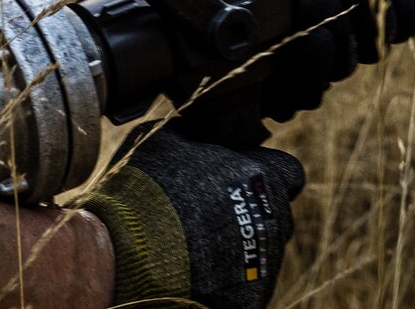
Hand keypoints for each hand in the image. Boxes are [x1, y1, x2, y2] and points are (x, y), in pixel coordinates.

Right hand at [77, 126, 305, 308]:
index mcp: (261, 176)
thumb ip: (195, 131)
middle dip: (251, 209)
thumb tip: (197, 124)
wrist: (126, 256)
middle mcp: (272, 220)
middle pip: (274, 212)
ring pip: (263, 249)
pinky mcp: (249, 297)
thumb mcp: (165, 138)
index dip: (266, 171)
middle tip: (211, 210)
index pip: (288, 171)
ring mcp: (264, 263)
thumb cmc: (146, 192)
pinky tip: (196, 269)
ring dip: (239, 242)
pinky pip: (246, 282)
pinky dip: (227, 275)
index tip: (242, 175)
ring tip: (197, 242)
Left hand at [163, 0, 414, 132]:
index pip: (380, 14)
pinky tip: (288, 59)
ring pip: (336, 74)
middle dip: (374, 24)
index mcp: (322, 2)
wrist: (148, 3)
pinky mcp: (260, 104)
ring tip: (314, 15)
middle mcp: (312, 41)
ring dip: (337, 47)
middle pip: (368, 47)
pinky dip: (301, 82)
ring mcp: (288, 74)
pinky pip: (297, 102)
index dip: (405, 10)